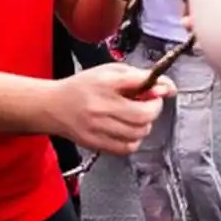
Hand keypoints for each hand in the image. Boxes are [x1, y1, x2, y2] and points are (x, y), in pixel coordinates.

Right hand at [49, 63, 175, 155]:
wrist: (53, 106)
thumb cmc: (83, 87)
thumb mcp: (109, 72)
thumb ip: (138, 77)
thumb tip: (167, 87)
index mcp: (105, 83)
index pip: (141, 84)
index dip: (158, 89)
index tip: (160, 89)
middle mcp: (101, 107)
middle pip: (144, 115)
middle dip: (153, 109)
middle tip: (149, 104)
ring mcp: (98, 128)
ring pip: (139, 133)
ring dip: (144, 125)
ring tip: (135, 117)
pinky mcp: (96, 144)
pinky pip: (127, 148)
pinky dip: (133, 140)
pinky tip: (127, 131)